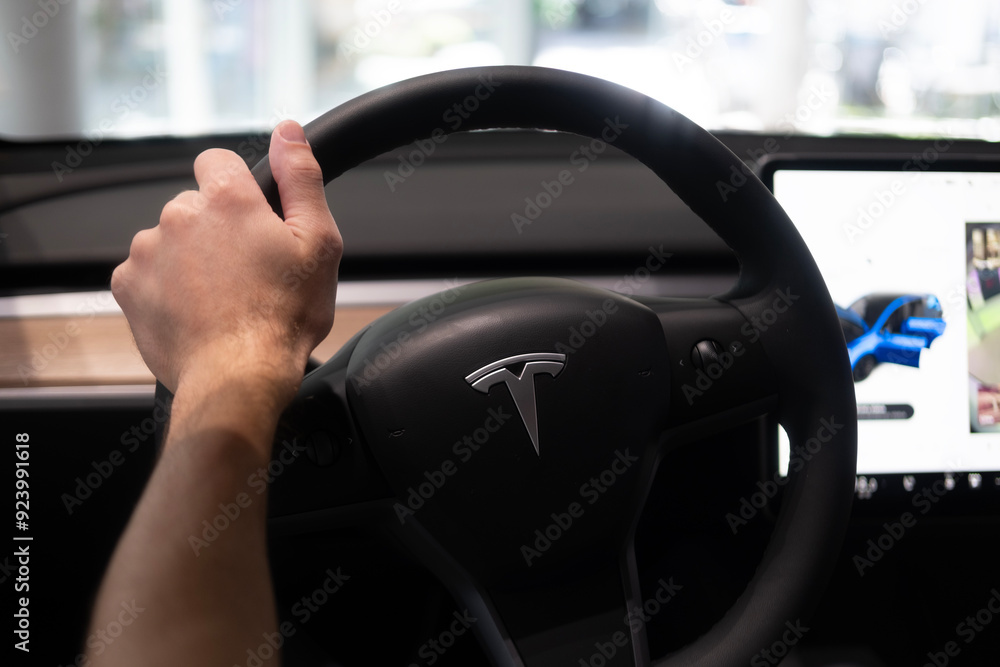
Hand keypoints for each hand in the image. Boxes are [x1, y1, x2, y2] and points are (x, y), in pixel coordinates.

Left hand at [112, 121, 341, 402]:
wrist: (237, 376)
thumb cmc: (282, 317)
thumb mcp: (318, 243)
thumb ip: (301, 178)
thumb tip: (289, 132)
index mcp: (227, 201)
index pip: (216, 160)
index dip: (236, 187)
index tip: (250, 219)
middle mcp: (179, 216)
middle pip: (194, 206)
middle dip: (217, 230)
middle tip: (247, 271)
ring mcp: (147, 251)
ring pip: (170, 240)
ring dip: (191, 259)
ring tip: (221, 297)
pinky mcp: (127, 285)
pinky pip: (146, 272)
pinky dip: (166, 286)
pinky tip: (195, 309)